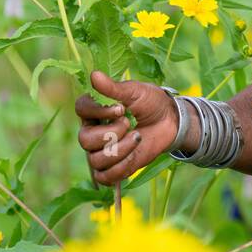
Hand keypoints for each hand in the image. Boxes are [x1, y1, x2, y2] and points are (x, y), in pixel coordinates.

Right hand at [75, 70, 177, 186]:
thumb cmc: (152, 103)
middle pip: (85, 139)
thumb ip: (113, 88)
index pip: (81, 110)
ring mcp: (102, 151)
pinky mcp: (114, 168)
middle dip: (111, 133)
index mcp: (95, 110)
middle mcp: (93, 131)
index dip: (98, 111)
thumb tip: (94, 75)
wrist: (171, 122)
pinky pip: (105, 176)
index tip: (120, 108)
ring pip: (96, 160)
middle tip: (129, 123)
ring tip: (137, 137)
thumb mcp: (135, 92)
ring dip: (120, 149)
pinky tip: (135, 152)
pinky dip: (121, 167)